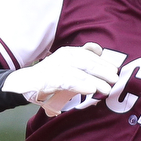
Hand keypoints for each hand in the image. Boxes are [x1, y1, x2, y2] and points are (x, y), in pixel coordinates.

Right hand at [1, 43, 118, 115]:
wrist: (24, 83)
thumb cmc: (50, 77)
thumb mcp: (68, 67)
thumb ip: (82, 59)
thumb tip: (99, 50)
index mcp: (69, 53)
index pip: (89, 55)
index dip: (103, 62)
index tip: (115, 70)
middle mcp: (63, 56)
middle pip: (87, 62)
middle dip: (103, 71)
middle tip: (115, 80)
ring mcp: (55, 66)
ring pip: (79, 72)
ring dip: (95, 80)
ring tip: (107, 89)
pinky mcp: (49, 78)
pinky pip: (68, 81)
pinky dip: (80, 84)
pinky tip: (90, 90)